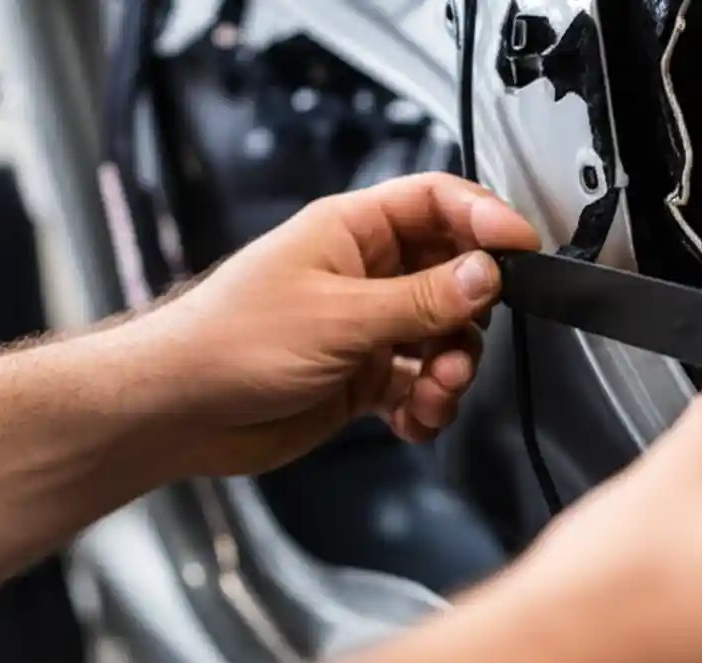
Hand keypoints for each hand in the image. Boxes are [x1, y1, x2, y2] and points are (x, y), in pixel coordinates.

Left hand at [122, 172, 537, 475]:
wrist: (179, 410)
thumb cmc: (228, 341)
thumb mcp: (340, 315)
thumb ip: (421, 300)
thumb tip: (485, 275)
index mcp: (352, 232)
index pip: (437, 203)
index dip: (485, 219)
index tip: (522, 248)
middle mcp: (363, 274)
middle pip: (452, 277)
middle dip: (469, 318)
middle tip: (461, 346)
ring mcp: (364, 327)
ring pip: (441, 339)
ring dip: (450, 371)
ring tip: (433, 394)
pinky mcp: (360, 377)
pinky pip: (417, 385)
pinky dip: (425, 406)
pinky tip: (412, 419)